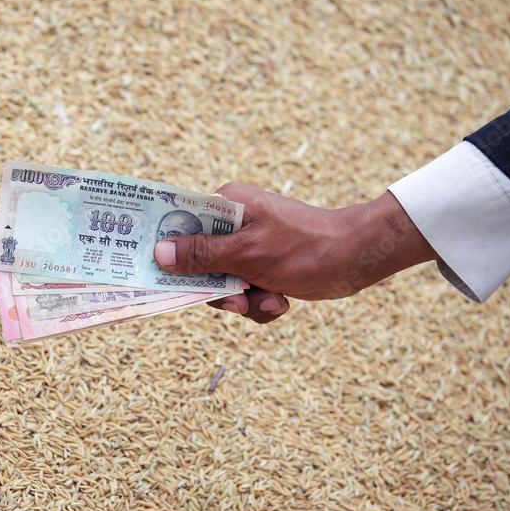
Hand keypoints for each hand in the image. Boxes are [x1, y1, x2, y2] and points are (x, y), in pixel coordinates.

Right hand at [153, 183, 435, 322]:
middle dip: (220, 289)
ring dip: (246, 301)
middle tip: (236, 299)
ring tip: (271, 299)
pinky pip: (245, 295)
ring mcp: (249, 249)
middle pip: (199, 265)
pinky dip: (261, 304)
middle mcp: (234, 225)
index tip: (154, 272)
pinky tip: (281, 301)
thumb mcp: (248, 253)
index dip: (168, 250)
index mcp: (226, 206)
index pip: (181, 225)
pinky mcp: (264, 269)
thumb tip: (160, 253)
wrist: (355, 260)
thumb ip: (202, 255)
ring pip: (223, 286)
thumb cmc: (304, 247)